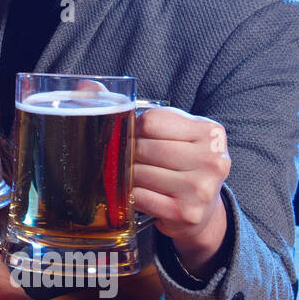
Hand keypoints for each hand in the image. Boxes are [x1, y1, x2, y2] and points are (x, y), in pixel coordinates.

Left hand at [133, 108, 230, 275]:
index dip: (134, 129)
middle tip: (131, 160)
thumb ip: (131, 108)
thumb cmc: (180, 163)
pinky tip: (139, 194)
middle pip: (144, 148)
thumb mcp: (171, 131)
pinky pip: (140, 197)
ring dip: (128, 176)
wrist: (202, 210)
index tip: (138, 137)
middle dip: (129, 154)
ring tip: (137, 177)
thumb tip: (86, 87)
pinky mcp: (187, 213)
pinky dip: (131, 195)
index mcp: (210, 131)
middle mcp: (212, 159)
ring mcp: (202, 188)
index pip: (150, 121)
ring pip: (139, 173)